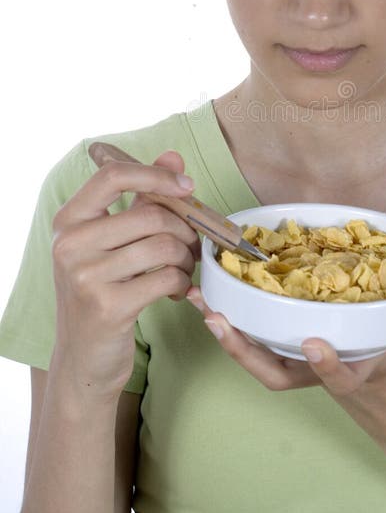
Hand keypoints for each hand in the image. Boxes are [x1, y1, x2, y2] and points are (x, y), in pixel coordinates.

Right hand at [50, 150, 200, 400]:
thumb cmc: (103, 289)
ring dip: (186, 258)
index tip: (186, 187)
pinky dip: (182, 283)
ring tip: (183, 268)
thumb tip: (174, 156)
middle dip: (184, 229)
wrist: (84, 356)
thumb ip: (142, 197)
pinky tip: (178, 291)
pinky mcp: (107, 306)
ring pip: (163, 246)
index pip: (112, 175)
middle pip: (151, 215)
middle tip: (191, 245)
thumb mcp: (112, 241)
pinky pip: (167, 277)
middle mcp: (70, 244)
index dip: (155, 175)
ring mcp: (85, 276)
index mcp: (69, 220)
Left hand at [187, 217, 385, 467]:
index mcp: (366, 372)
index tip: (314, 344)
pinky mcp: (304, 368)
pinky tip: (222, 305)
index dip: (329, 364)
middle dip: (243, 349)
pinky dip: (243, 333)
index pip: (344, 376)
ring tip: (202, 301)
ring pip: (265, 366)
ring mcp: (313, 375)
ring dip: (231, 338)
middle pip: (279, 375)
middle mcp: (330, 376)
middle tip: (214, 315)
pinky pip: (267, 354)